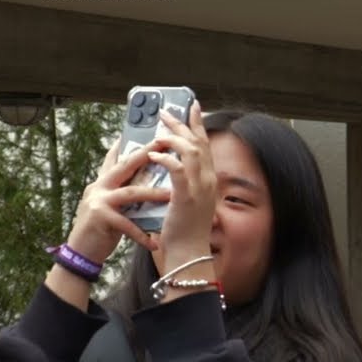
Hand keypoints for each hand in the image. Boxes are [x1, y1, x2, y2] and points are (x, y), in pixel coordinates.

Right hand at [65, 137, 170, 263]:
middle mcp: (99, 187)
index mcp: (103, 183)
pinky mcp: (100, 218)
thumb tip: (146, 183)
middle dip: (145, 154)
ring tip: (172, 195)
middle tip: (164, 145)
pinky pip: (126, 224)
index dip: (127, 144)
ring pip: (130, 193)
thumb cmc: (101, 230)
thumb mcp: (112, 206)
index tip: (143, 130)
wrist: (81, 253)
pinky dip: (142, 234)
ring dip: (153, 193)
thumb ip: (125, 193)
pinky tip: (155, 243)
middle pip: (125, 166)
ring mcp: (98, 201)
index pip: (115, 158)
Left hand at [143, 101, 215, 269]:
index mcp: (209, 181)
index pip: (205, 146)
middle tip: (166, 112)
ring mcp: (200, 188)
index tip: (192, 108)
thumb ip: (185, 183)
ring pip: (190, 151)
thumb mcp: (188, 202)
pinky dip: (165, 159)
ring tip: (157, 132)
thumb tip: (171, 167)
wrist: (188, 253)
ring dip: (173, 137)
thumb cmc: (184, 231)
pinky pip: (177, 169)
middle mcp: (208, 181)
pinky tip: (153, 155)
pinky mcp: (186, 197)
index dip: (198, 125)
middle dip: (182, 124)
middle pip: (198, 143)